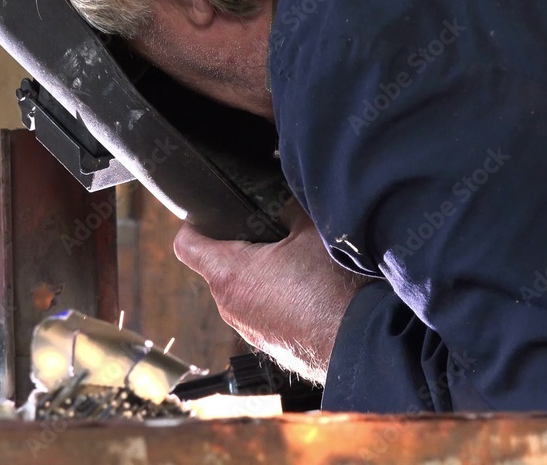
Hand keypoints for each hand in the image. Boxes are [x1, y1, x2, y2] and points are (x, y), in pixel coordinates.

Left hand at [173, 205, 369, 383]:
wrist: (359, 341)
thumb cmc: (332, 286)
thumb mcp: (312, 230)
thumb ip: (289, 209)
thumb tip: (284, 201)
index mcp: (229, 273)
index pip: (186, 245)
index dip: (194, 224)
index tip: (209, 215)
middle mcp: (230, 305)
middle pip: (219, 267)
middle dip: (241, 247)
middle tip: (272, 233)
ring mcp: (248, 329)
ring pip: (243, 291)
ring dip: (262, 276)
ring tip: (296, 264)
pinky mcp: (269, 345)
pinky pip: (263, 313)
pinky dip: (277, 300)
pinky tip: (308, 292)